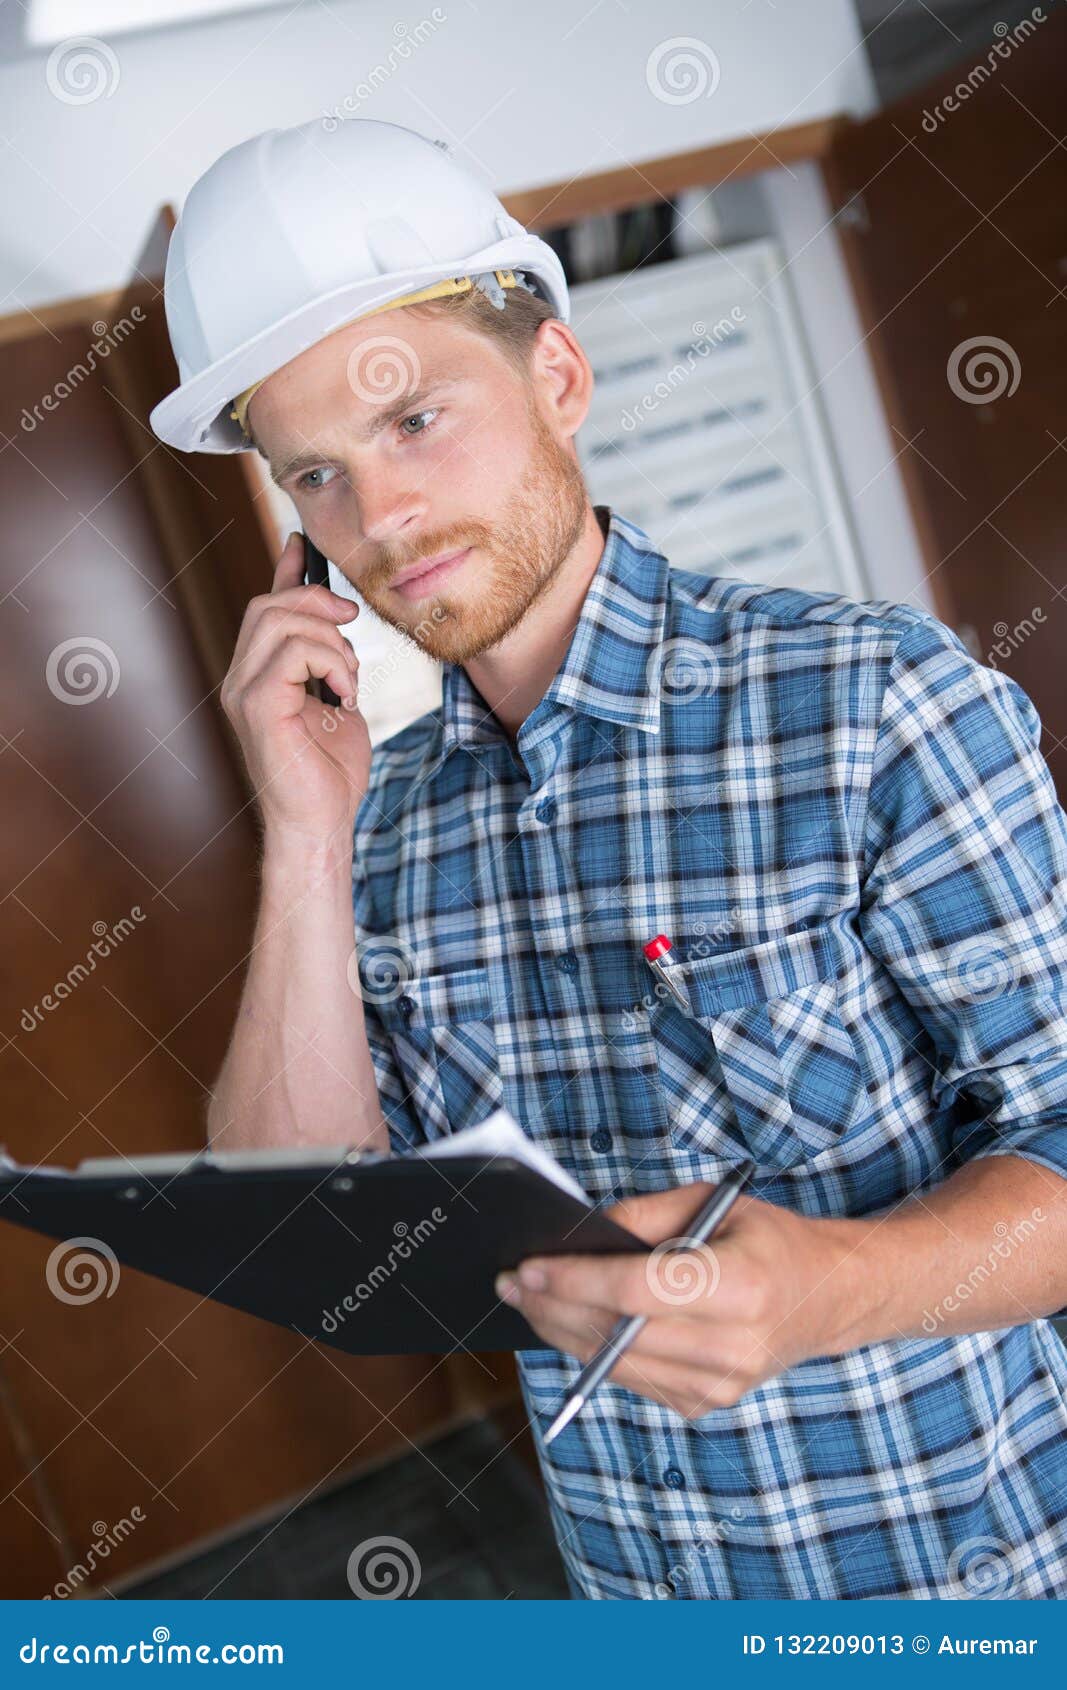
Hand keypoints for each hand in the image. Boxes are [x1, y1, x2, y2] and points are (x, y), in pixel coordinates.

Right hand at [220, 532, 372, 841]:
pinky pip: (293, 653)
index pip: (266, 607)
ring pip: (282, 621)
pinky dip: (331, 664)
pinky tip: (345, 696)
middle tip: (353, 628)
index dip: (287, 570)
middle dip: (318, 603)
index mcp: (257, 674)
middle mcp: (241, 678)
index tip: (304, 543)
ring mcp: (244, 692)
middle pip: (270, 604)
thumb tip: (337, 609)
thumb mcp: (337, 698)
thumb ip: (329, 656)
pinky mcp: (258, 708)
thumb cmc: (331, 771)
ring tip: (349, 681)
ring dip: (332, 642)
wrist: (322, 823)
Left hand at [495, 1181, 855, 1419]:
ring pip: (614, 1363)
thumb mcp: (713, 1202)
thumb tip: (575, 1234)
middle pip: (616, 1334)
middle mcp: (732, 1347)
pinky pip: (631, 1379)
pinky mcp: (704, 1404)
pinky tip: (566, 1323)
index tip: (526, 1267)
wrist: (827, 1298)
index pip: (635, 1292)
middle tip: (508, 1283)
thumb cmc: (767, 1239)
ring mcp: (719, 1386)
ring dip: (561, 1332)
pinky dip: (592, 1351)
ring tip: (525, 1301)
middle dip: (551, 1307)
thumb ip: (643, 1213)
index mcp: (741, 1288)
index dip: (574, 1281)